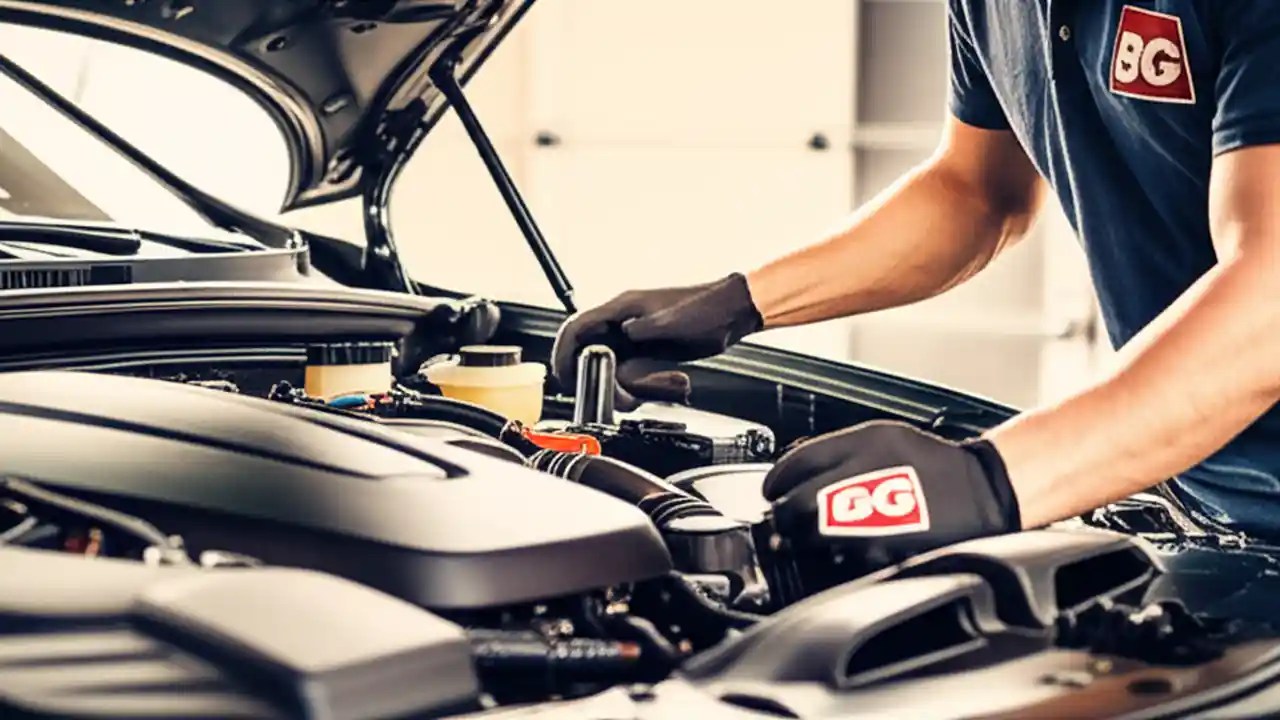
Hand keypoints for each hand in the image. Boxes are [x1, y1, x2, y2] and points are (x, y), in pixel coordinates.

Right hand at [551, 273, 762, 410]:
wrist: (731, 313)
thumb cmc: (706, 308)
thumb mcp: (673, 321)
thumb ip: (644, 328)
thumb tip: (623, 333)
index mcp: (622, 308)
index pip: (577, 327)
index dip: (563, 351)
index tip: (564, 374)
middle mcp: (622, 323)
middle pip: (588, 354)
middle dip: (597, 380)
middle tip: (613, 397)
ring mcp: (632, 338)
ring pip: (610, 369)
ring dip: (625, 387)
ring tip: (650, 392)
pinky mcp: (645, 352)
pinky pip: (629, 374)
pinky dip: (640, 387)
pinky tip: (664, 386)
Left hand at [763, 420, 1020, 580]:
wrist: (985, 492)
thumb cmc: (932, 466)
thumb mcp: (883, 438)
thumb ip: (837, 451)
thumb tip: (792, 470)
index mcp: (866, 443)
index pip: (797, 462)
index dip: (775, 481)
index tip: (771, 492)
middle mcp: (872, 478)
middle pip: (800, 503)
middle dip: (783, 516)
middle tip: (780, 522)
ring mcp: (880, 519)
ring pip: (816, 536)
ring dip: (802, 540)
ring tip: (802, 540)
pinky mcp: (891, 551)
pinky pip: (846, 559)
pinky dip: (834, 557)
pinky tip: (836, 552)